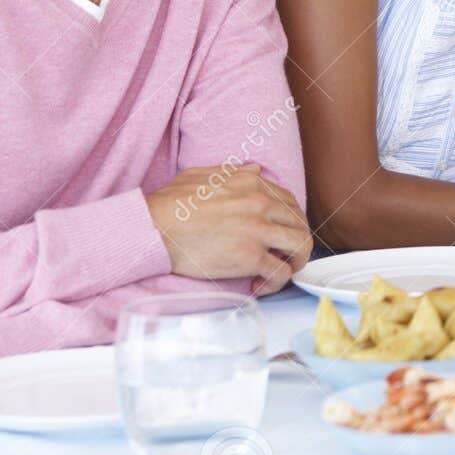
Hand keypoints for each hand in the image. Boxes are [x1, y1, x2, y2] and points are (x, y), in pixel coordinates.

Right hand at [147, 163, 312, 294]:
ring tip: (282, 270)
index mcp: (252, 183)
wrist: (154, 228)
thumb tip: (256, 168)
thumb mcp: (201, 175)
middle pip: (300, 223)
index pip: (289, 202)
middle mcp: (261, 204)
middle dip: (298, 241)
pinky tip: (261, 285)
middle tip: (286, 255)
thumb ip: (232, 171)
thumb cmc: (170, 204)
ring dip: (296, 260)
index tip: (281, 234)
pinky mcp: (250, 256)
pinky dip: (277, 282)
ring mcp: (258, 230)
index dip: (290, 221)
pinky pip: (281, 272)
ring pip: (301, 245)